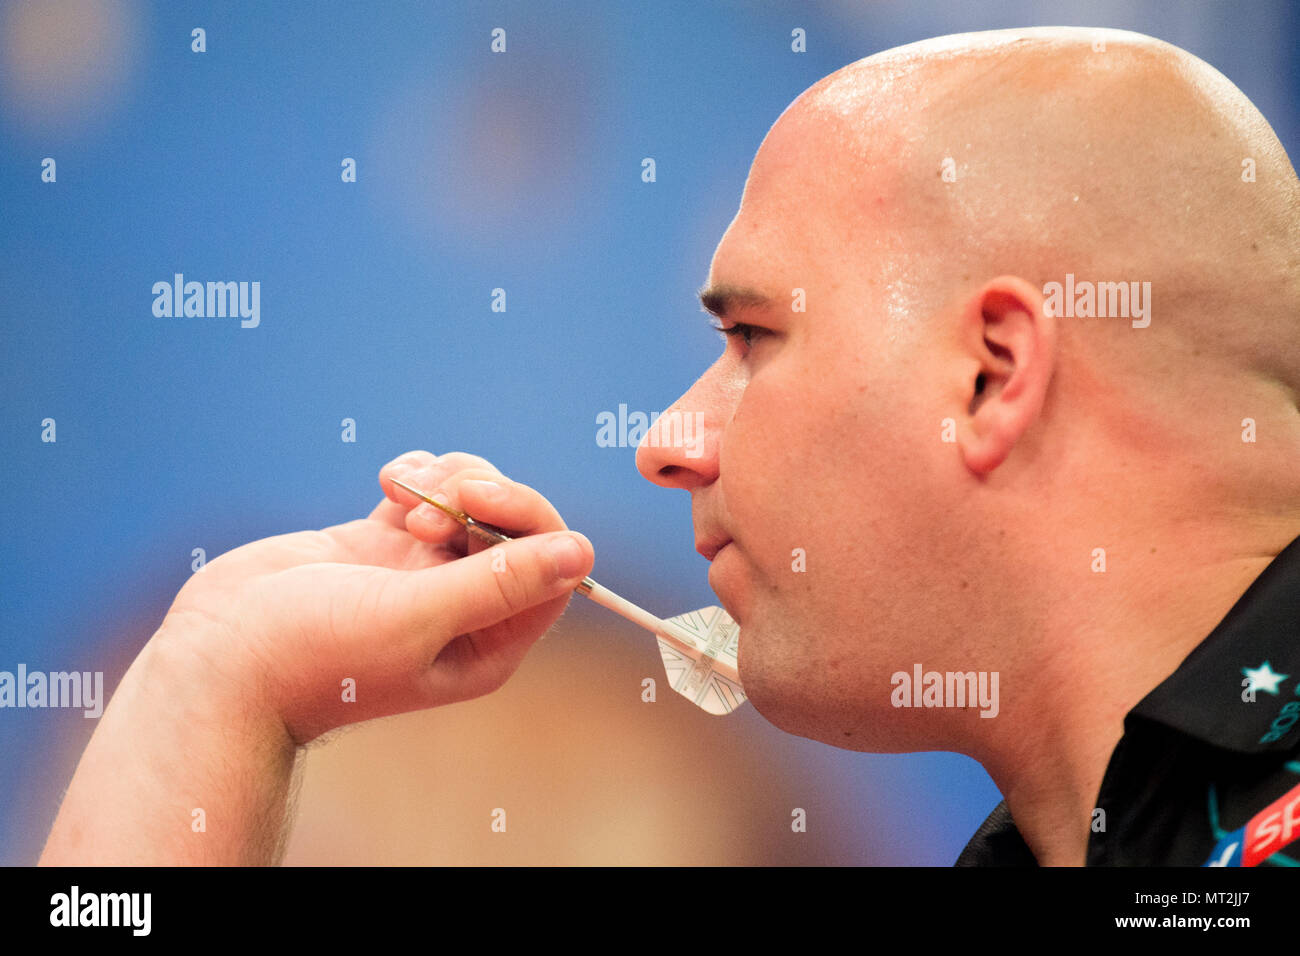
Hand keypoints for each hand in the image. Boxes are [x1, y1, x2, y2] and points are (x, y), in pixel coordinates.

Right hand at [39, 450, 593, 863]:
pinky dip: (416, 475)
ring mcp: (424, 573)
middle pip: (515, 524)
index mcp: (489, 644)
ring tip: (397, 496)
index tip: (472, 498)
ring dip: (446, 480)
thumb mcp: (415, 619)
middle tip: (424, 503)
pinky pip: (429, 490)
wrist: (217, 659)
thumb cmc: (313, 656)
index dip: (526, 518)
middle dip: (478, 493)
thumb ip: (498, 582)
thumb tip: (582, 551)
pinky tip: (386, 483)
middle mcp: (466, 610)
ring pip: (473, 498)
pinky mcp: (383, 543)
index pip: (551, 566)